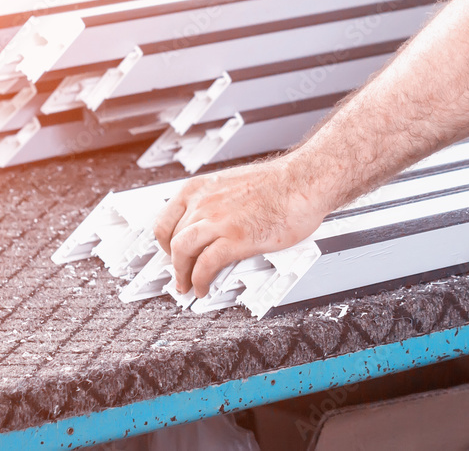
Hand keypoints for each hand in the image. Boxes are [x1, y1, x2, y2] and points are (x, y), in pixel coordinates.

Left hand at [154, 158, 325, 297]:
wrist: (304, 180)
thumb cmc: (282, 182)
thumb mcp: (236, 184)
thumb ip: (219, 203)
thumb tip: (216, 221)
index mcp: (203, 187)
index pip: (165, 218)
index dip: (163, 242)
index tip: (168, 252)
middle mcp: (205, 202)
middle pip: (171, 239)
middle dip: (172, 262)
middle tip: (178, 273)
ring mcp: (219, 221)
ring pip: (181, 252)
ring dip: (181, 274)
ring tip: (187, 285)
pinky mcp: (236, 239)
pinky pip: (205, 266)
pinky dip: (199, 280)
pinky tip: (204, 287)